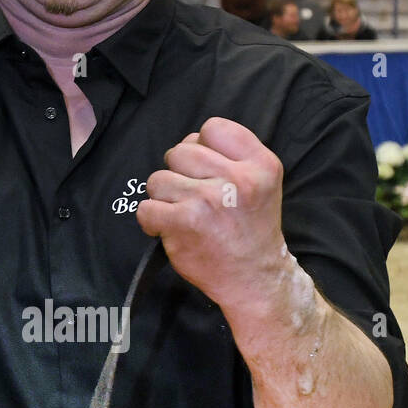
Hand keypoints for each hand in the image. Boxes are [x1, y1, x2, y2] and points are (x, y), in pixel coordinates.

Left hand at [137, 118, 286, 312]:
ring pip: (158, 179)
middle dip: (179, 173)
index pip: (214, 128)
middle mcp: (238, 179)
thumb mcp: (260, 183)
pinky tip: (171, 229)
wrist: (254, 279)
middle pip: (180, 151)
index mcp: (261, 165)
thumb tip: (188, 141)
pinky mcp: (184, 222)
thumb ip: (229, 156)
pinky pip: (146, 208)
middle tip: (194, 196)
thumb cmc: (249, 228)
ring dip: (164, 198)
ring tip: (186, 215)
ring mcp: (209, 200)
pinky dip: (152, 221)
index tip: (206, 168)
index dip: (202, 145)